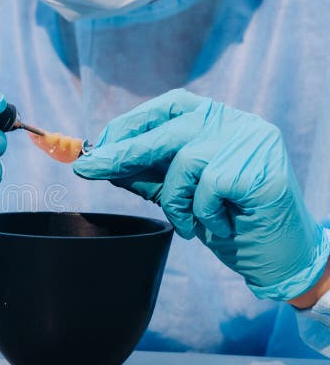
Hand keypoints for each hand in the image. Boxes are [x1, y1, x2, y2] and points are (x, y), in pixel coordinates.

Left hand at [73, 89, 329, 301]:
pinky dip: (202, 214)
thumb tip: (100, 161)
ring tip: (190, 223)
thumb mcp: (179, 194)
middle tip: (87, 168)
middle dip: (122, 153)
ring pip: (185, 162)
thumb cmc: (227, 222)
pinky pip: (207, 188)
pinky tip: (219, 226)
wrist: (278, 258)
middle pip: (168, 130)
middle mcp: (238, 123)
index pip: (170, 106)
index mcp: (219, 121)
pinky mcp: (261, 169)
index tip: (99, 145)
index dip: (131, 123)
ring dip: (176, 201)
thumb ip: (146, 175)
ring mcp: (253, 142)